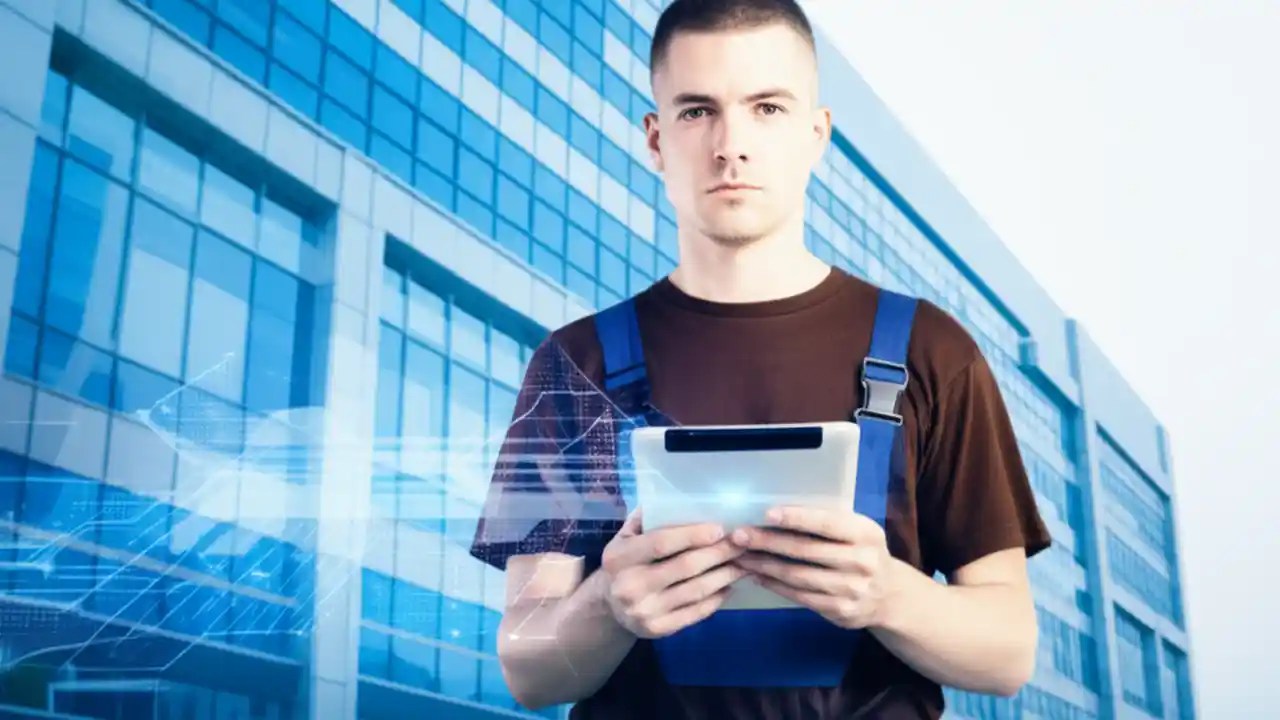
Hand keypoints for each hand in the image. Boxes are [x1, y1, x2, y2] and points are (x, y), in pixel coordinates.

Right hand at [599, 509, 749, 638]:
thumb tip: (678, 496)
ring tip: (742, 563)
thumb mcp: (624, 537)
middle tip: (741, 543)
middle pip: (685, 567)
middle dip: (718, 553)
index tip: (720, 528)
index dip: (693, 535)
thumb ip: (646, 518)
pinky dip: (717, 599)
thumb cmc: (624, 563)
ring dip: (725, 575)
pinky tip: (729, 586)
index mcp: (620, 557)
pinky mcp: (658, 630)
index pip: (661, 542)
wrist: (608, 608)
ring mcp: (645, 611)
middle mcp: (630, 585)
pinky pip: (696, 612)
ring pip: (696, 590)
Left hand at [730, 506, 894, 629]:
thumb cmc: (864, 552)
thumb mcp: (859, 532)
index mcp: (865, 534)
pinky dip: (775, 585)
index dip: (797, 518)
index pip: (827, 524)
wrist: (890, 596)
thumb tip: (779, 513)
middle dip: (768, 542)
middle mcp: (861, 562)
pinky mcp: (840, 610)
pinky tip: (758, 575)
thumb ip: (830, 524)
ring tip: (741, 555)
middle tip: (739, 535)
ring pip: (798, 576)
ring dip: (764, 565)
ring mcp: (851, 589)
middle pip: (806, 550)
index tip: (767, 513)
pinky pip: (800, 596)